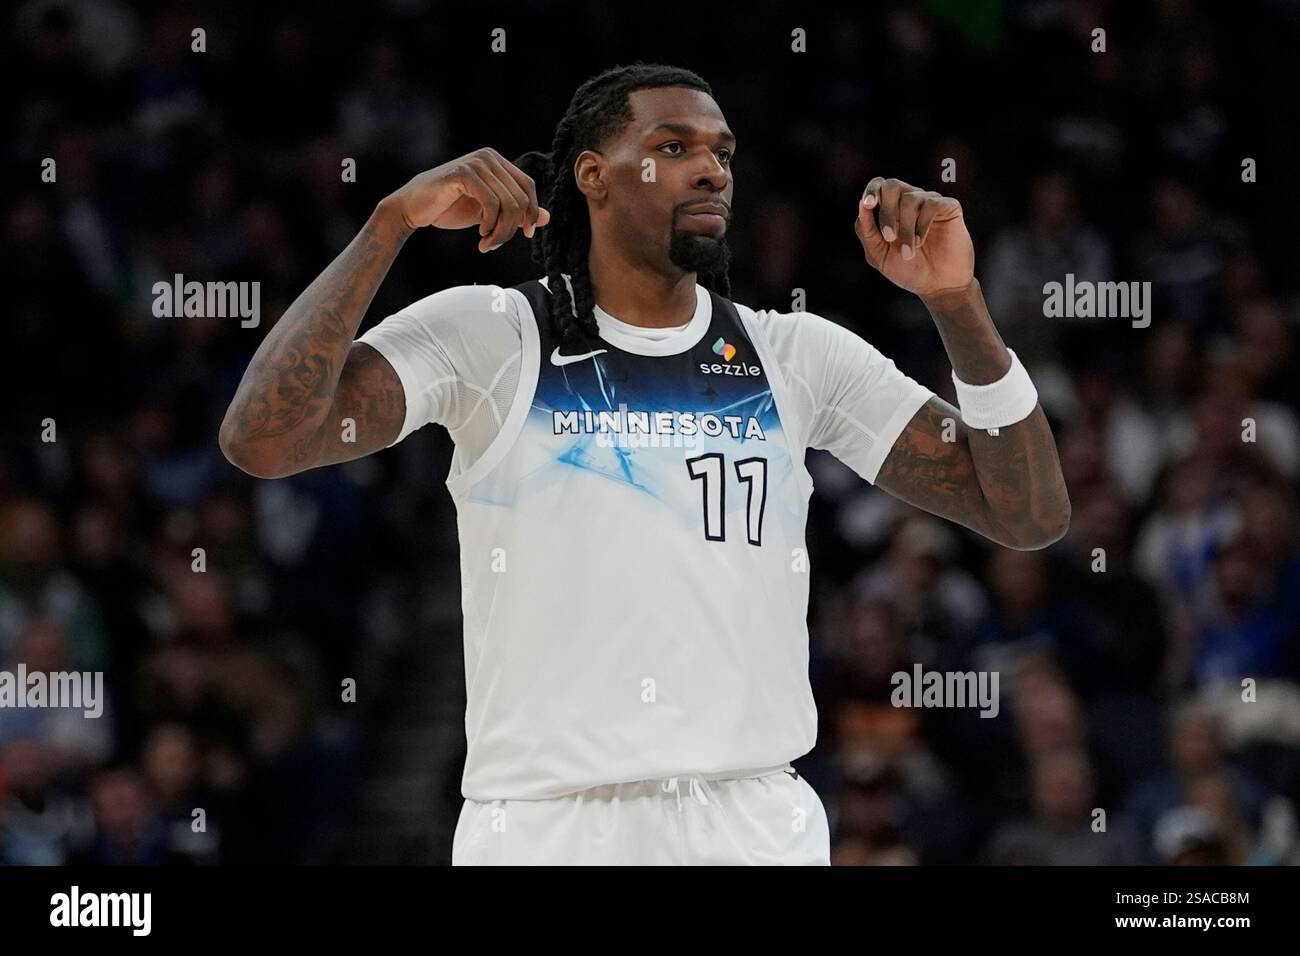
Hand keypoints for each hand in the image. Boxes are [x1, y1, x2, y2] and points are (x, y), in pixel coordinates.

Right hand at [380, 148, 550, 252]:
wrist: (414, 208)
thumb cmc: (450, 208)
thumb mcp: (490, 212)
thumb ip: (516, 213)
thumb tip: (547, 218)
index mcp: (497, 162)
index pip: (529, 186)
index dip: (531, 212)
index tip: (526, 234)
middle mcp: (489, 157)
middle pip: (520, 197)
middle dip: (512, 228)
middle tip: (496, 244)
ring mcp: (476, 163)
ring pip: (508, 204)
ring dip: (501, 231)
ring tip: (487, 243)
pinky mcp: (463, 173)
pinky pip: (491, 203)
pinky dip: (490, 224)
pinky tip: (480, 233)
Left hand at [854, 177, 973, 296]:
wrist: (938, 286)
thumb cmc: (908, 271)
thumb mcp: (878, 255)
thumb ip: (866, 232)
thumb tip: (861, 206)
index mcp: (892, 209)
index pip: (880, 185)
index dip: (872, 190)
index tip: (868, 205)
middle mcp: (911, 201)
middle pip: (893, 185)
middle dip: (887, 212)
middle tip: (889, 237)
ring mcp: (930, 203)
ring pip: (910, 198)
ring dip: (905, 228)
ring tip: (908, 251)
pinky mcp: (949, 207)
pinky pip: (931, 205)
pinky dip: (921, 225)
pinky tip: (920, 242)